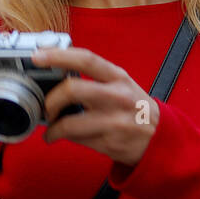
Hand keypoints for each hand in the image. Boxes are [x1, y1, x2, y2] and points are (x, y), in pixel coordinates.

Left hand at [32, 47, 158, 167]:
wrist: (161, 138)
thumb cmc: (136, 108)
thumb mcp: (123, 85)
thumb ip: (95, 78)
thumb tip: (57, 77)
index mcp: (118, 77)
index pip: (86, 59)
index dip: (59, 55)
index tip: (38, 56)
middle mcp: (117, 97)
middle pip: (72, 90)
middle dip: (51, 100)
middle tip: (46, 107)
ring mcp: (113, 121)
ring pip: (69, 122)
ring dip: (52, 126)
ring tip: (50, 127)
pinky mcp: (109, 142)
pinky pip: (75, 139)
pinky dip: (60, 137)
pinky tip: (57, 136)